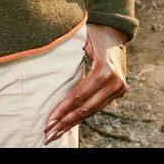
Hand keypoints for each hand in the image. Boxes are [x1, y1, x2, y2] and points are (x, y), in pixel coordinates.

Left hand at [43, 23, 127, 143]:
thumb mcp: (80, 40)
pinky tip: (71, 122)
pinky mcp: (120, 89)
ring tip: (57, 132)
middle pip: (86, 108)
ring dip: (74, 122)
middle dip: (66, 122)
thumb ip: (66, 55)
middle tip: (49, 135)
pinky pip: (99, 105)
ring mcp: (119, 87)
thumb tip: (43, 68)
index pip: (78, 96)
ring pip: (93, 110)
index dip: (62, 110)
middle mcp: (114, 82)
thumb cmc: (94, 32)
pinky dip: (84, 114)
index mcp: (104, 70)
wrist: (116, 29)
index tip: (48, 122)